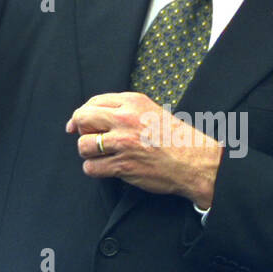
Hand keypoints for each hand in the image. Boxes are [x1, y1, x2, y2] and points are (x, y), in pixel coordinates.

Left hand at [65, 92, 222, 207]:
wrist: (195, 161)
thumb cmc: (175, 138)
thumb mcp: (150, 111)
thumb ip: (124, 109)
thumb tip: (94, 115)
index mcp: (132, 102)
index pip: (93, 102)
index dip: (82, 115)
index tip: (77, 125)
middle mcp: (125, 120)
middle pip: (83, 119)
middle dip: (80, 130)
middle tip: (86, 139)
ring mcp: (123, 143)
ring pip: (84, 145)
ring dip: (88, 153)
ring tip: (100, 156)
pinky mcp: (123, 165)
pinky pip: (91, 167)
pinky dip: (94, 169)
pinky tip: (105, 168)